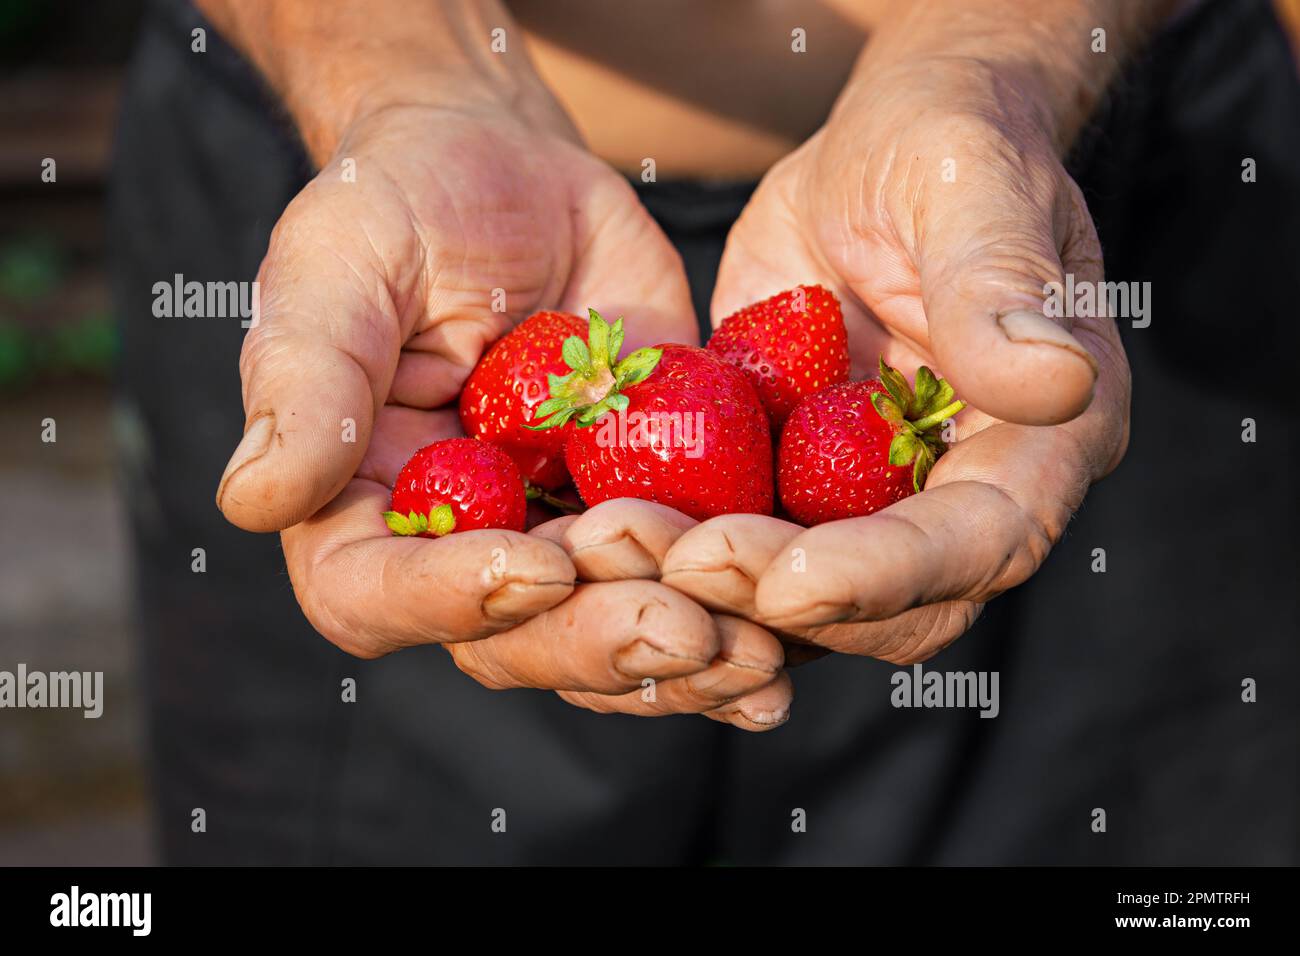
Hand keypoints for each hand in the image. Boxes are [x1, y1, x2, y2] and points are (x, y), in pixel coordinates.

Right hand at [210, 100, 786, 727]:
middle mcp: (456, 548)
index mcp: (359, 509)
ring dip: (684, 660)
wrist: (512, 173)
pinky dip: (736, 621)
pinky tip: (789, 646)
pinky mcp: (644, 512)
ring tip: (756, 654)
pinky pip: (684, 589)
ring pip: (609, 638)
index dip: (453, 598)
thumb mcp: (341, 268)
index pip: (380, 595)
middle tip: (687, 631)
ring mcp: (556, 539)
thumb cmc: (402, 203)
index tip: (537, 562)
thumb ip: (306, 380)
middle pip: (514, 640)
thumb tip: (253, 500)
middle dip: (601, 642)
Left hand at [658, 53, 1130, 661]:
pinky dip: (674, 546)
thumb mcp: (970, 191)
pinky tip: (601, 525)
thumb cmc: (944, 147)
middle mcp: (963, 493)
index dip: (884, 575)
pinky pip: (739, 542)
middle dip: (778, 599)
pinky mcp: (796, 488)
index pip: (979, 543)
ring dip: (709, 588)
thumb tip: (1055, 383)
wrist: (874, 153)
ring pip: (802, 598)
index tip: (786, 580)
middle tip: (670, 560)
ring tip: (612, 542)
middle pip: (888, 606)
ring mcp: (873, 500)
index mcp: (1040, 440)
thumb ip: (1002, 288)